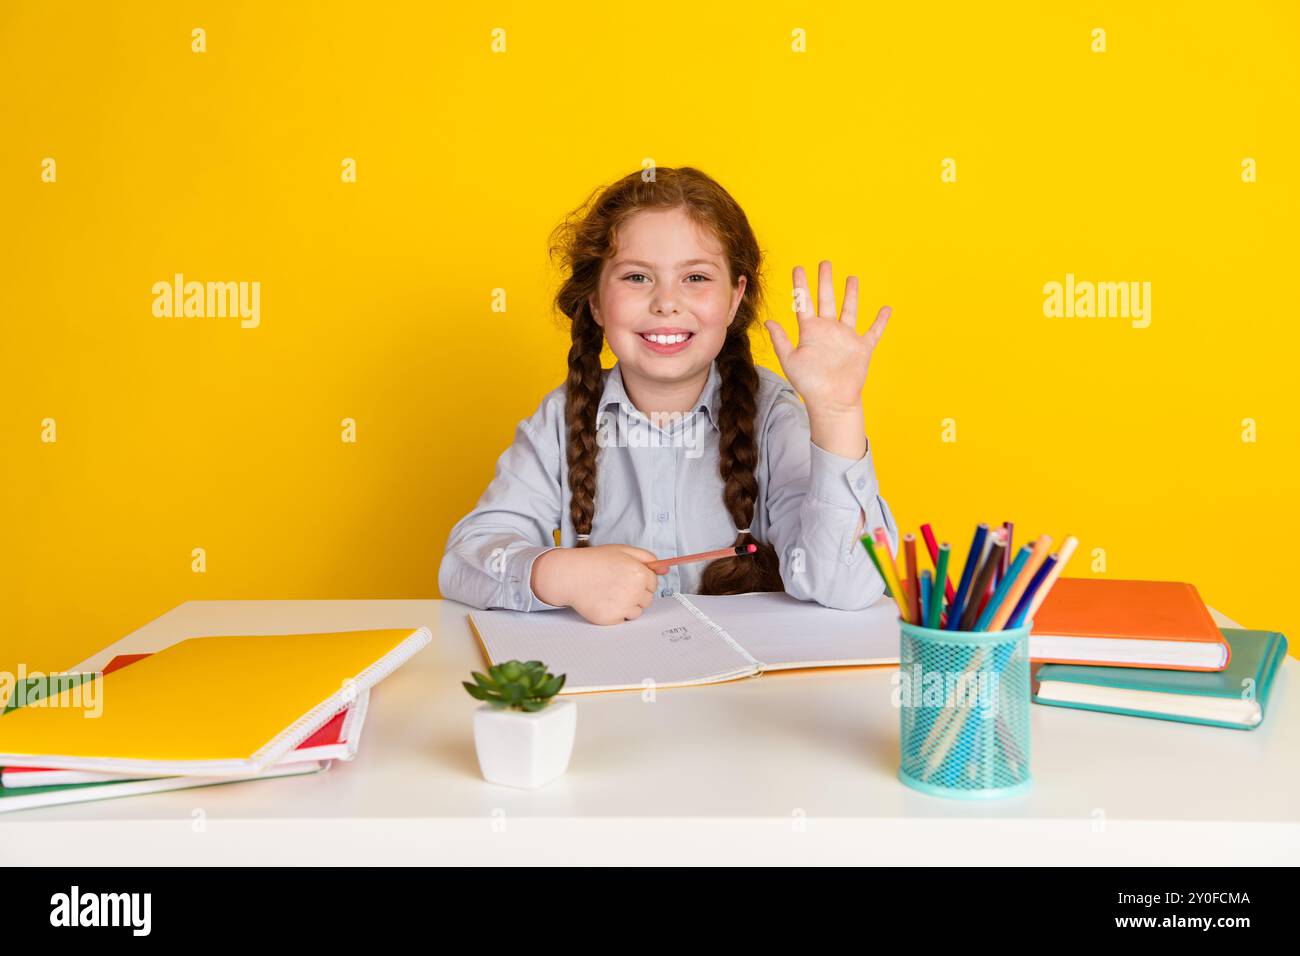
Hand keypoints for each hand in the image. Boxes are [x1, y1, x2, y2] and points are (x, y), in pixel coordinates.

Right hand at [531, 544, 658, 624]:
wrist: (569, 575)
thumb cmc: (595, 561)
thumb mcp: (622, 550)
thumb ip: (646, 557)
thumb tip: (666, 569)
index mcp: (640, 573)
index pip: (654, 583)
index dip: (641, 580)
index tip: (628, 577)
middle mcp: (634, 591)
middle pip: (648, 600)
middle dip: (636, 594)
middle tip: (617, 585)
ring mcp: (623, 607)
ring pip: (637, 612)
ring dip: (627, 606)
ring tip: (610, 594)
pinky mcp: (612, 619)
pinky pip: (623, 620)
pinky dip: (615, 614)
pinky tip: (604, 602)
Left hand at [764, 261, 889, 415]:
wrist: (831, 401)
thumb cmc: (809, 384)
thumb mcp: (790, 360)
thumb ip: (780, 340)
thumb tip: (768, 321)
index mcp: (810, 331)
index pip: (804, 302)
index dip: (801, 285)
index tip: (798, 268)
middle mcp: (828, 330)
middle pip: (826, 299)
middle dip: (825, 281)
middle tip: (825, 262)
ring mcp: (846, 337)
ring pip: (849, 309)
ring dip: (851, 294)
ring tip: (852, 277)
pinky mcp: (862, 347)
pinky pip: (874, 331)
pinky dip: (881, 321)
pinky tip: (886, 309)